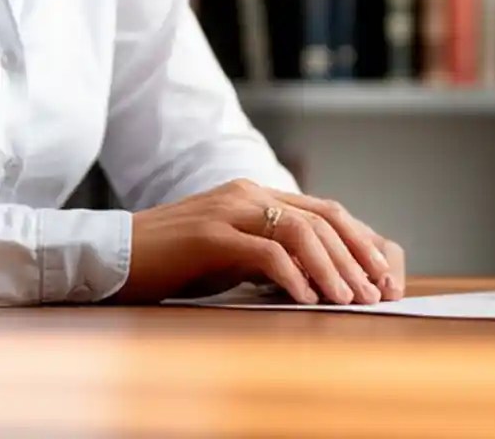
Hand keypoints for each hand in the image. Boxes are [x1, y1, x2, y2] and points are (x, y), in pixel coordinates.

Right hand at [114, 179, 406, 304]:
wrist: (113, 255)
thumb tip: (320, 279)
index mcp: (258, 195)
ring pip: (300, 232)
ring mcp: (229, 211)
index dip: (359, 243)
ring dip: (331, 268)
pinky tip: (308, 298)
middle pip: (323, 219)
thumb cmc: (175, 261)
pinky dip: (292, 275)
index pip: (325, 212)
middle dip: (357, 256)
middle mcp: (249, 195)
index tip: (381, 275)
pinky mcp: (209, 235)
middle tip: (376, 291)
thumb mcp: (234, 255)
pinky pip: (264, 252)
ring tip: (349, 299)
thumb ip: (273, 255)